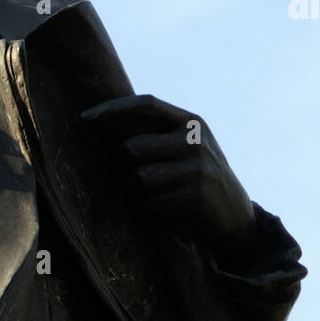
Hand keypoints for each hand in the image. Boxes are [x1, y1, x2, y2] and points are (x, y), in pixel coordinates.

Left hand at [81, 94, 258, 266]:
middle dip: (123, 166)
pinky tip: (168, 209)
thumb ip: (154, 132)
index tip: (85, 118)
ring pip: (140, 177)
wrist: (234, 216)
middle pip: (133, 147)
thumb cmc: (195, 177)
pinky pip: (151, 202)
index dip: (114, 109)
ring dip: (137, 191)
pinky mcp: (195, 196)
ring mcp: (198, 168)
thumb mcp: (184, 147)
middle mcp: (196, 140)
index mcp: (191, 122)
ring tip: (154, 195)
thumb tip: (100, 120)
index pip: (147, 104)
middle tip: (132, 179)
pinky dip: (151, 208)